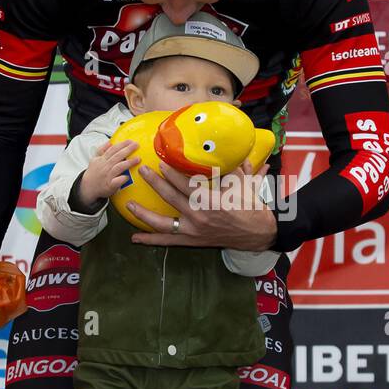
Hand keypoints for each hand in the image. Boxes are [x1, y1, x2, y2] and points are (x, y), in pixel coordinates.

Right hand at [79, 139, 139, 210]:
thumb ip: (102, 150)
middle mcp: (105, 166)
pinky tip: (129, 176)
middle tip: (136, 145)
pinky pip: (117, 181)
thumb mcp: (94, 159)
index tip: (130, 141)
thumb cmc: (94, 173)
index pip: (113, 149)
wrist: (87, 187)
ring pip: (118, 167)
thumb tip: (110, 142)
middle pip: (117, 156)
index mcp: (102, 159)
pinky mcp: (109, 185)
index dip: (122, 144)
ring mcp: (107, 176)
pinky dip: (123, 178)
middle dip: (127, 150)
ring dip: (128, 163)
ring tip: (137, 159)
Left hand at [128, 159, 277, 249]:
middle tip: (142, 171)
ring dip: (144, 214)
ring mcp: (193, 231)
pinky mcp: (192, 241)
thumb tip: (227, 147)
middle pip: (171, 199)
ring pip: (163, 224)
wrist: (258, 233)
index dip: (171, 173)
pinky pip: (168, 241)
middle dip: (155, 183)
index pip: (186, 185)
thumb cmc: (251, 206)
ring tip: (129, 205)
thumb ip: (233, 165)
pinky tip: (135, 238)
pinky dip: (150, 240)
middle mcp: (199, 217)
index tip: (160, 161)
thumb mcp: (243, 183)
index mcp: (211, 202)